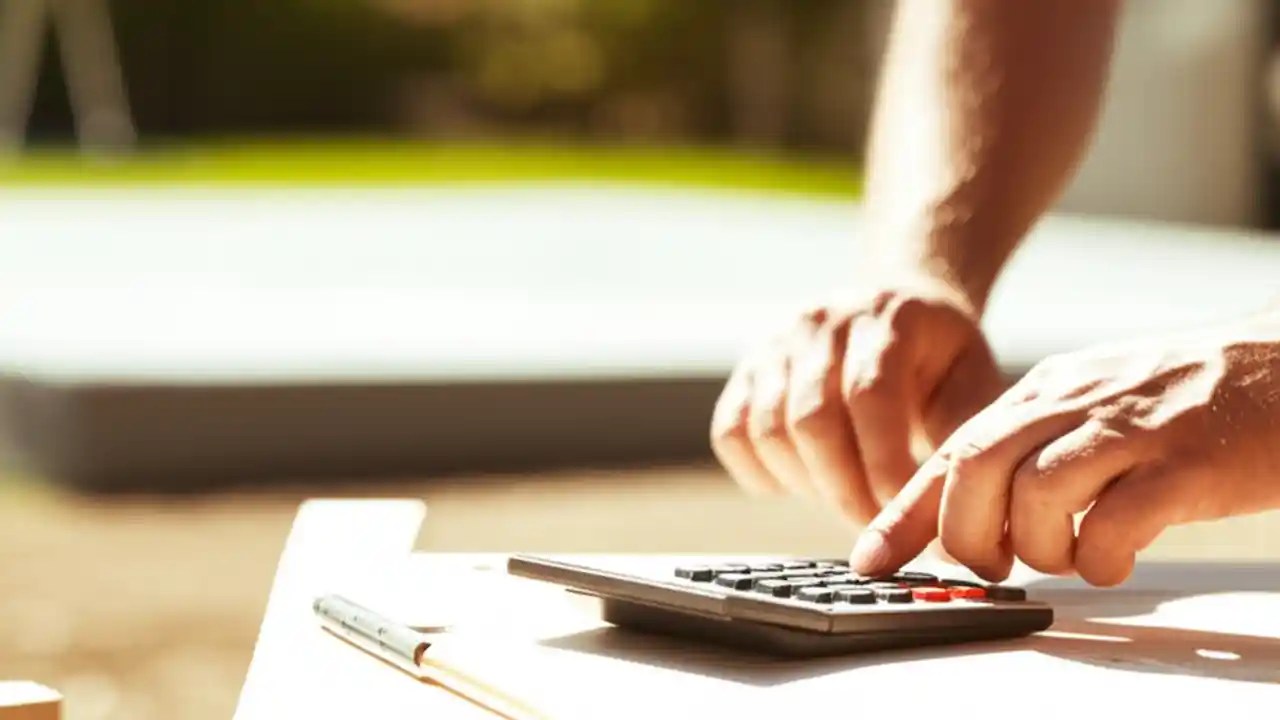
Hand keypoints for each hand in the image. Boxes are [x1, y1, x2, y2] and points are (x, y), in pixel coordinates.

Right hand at [710, 280, 1004, 525]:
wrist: (896, 304)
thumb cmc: (940, 357)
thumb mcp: (971, 380)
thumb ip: (965, 433)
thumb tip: (957, 504)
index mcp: (886, 317)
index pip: (870, 395)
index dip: (883, 463)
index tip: (904, 513)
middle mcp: (820, 322)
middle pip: (812, 419)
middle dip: (844, 490)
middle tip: (876, 525)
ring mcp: (775, 344)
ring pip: (768, 431)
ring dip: (807, 486)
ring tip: (847, 503)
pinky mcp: (745, 371)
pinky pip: (731, 434)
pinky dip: (760, 473)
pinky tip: (803, 483)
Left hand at [849, 317, 1279, 585]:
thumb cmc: (1183, 400)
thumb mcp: (1090, 405)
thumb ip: (1031, 445)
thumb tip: (967, 505)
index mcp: (1044, 390)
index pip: (951, 449)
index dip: (905, 513)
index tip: (871, 560)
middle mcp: (1075, 400)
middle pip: (976, 467)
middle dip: (965, 535)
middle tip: (994, 564)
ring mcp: (1131, 428)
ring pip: (1036, 492)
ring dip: (1037, 548)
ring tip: (1065, 557)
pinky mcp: (1185, 464)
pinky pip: (1115, 521)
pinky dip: (1100, 557)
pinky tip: (1115, 558)